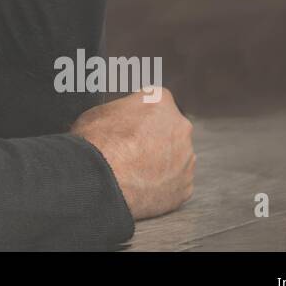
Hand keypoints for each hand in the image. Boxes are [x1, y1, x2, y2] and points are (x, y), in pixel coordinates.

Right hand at [69, 89, 195, 220]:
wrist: (102, 179)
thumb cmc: (98, 142)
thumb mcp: (100, 110)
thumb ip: (121, 111)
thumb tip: (118, 119)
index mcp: (161, 100)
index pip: (154, 102)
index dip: (139, 115)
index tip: (128, 125)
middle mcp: (181, 126)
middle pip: (170, 129)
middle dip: (154, 137)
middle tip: (131, 149)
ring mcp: (186, 158)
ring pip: (176, 157)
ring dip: (161, 161)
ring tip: (135, 171)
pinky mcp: (185, 185)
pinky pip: (176, 182)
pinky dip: (163, 184)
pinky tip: (142, 186)